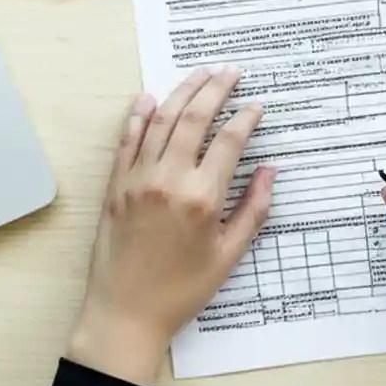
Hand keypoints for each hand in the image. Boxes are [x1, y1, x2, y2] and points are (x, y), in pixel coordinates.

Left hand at [68, 67, 275, 385]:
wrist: (126, 314)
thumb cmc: (181, 291)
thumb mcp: (229, 255)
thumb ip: (253, 209)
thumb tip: (270, 171)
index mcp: (202, 198)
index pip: (230, 141)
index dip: (246, 117)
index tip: (258, 105)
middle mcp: (169, 180)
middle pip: (194, 117)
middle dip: (216, 89)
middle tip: (231, 71)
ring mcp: (137, 180)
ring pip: (160, 120)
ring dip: (181, 92)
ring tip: (200, 74)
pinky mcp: (115, 186)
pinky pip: (127, 140)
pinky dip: (138, 115)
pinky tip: (149, 98)